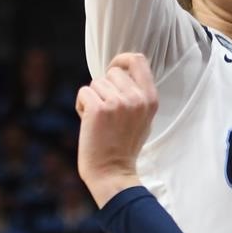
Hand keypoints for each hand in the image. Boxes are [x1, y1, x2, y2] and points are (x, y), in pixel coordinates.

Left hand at [74, 53, 159, 205]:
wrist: (113, 173)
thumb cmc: (124, 146)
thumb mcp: (142, 118)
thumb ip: (136, 94)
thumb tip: (120, 72)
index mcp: (151, 98)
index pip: (138, 60)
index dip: (122, 59)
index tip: (113, 68)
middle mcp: (137, 98)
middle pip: (111, 72)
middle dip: (104, 88)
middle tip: (106, 112)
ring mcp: (118, 103)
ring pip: (95, 83)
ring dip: (92, 99)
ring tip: (99, 121)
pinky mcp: (98, 109)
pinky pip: (83, 93)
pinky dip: (81, 106)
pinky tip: (88, 123)